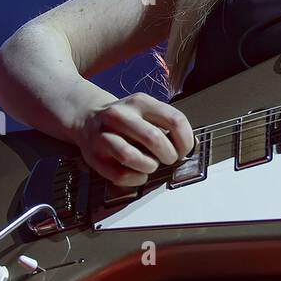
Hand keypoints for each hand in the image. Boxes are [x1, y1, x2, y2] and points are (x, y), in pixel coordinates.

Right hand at [72, 92, 194, 186]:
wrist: (87, 118)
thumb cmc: (127, 120)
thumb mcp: (147, 113)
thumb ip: (168, 126)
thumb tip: (193, 146)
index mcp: (141, 102)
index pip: (175, 120)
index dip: (186, 140)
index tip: (184, 150)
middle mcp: (120, 114)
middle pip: (154, 139)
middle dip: (169, 155)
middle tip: (169, 159)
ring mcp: (104, 134)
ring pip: (132, 157)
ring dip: (149, 166)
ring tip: (152, 165)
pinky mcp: (93, 155)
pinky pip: (120, 174)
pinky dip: (135, 179)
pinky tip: (139, 174)